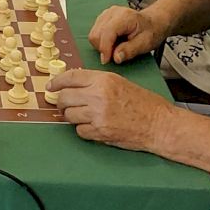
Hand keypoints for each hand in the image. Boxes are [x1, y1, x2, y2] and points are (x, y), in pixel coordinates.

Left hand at [48, 69, 174, 150]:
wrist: (158, 123)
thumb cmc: (143, 103)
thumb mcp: (119, 82)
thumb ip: (96, 82)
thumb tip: (74, 86)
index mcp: (103, 80)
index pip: (70, 77)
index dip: (57, 82)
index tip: (50, 86)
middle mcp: (98, 95)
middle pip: (64, 97)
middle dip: (61, 102)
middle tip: (65, 104)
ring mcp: (98, 115)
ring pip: (69, 115)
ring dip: (72, 116)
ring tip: (83, 116)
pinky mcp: (100, 132)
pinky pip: (79, 131)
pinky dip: (83, 129)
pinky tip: (93, 126)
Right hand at [88, 5, 167, 64]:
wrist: (153, 22)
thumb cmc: (151, 32)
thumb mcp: (145, 44)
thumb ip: (130, 50)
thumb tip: (115, 58)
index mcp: (124, 16)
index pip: (107, 32)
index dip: (105, 49)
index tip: (107, 61)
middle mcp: (112, 12)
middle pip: (96, 34)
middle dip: (103, 48)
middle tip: (116, 54)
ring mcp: (106, 14)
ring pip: (93, 34)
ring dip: (102, 45)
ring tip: (117, 47)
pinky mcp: (102, 18)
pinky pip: (95, 33)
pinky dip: (101, 42)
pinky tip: (113, 42)